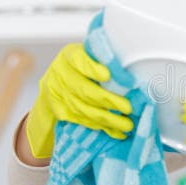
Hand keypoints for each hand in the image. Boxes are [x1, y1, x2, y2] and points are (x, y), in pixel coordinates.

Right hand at [26, 43, 132, 157]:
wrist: (56, 79)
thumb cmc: (82, 64)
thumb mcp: (90, 54)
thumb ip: (105, 58)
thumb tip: (129, 70)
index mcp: (70, 56)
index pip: (78, 60)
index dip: (92, 69)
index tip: (107, 75)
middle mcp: (61, 74)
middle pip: (84, 90)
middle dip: (108, 100)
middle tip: (128, 108)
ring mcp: (58, 94)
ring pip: (83, 109)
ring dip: (107, 119)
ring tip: (127, 124)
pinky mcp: (61, 111)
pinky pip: (82, 120)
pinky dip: (101, 126)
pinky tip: (117, 131)